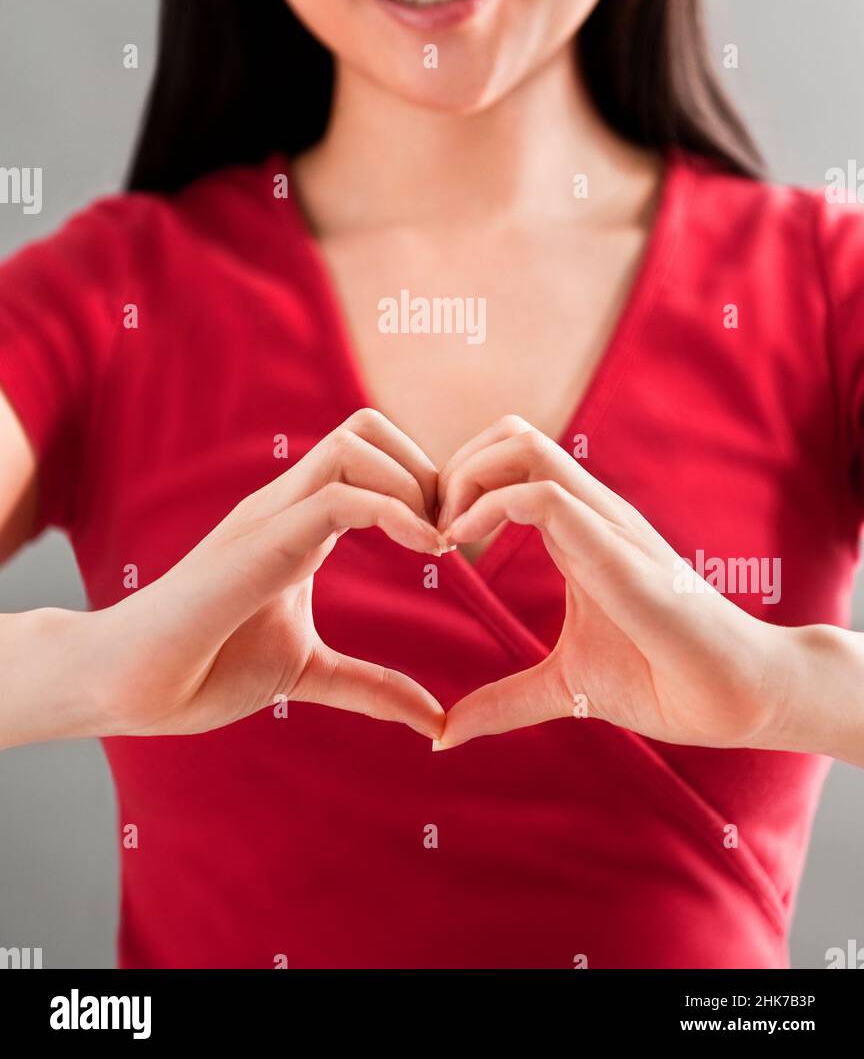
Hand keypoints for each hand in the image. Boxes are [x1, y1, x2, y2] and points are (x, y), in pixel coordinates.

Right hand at [95, 410, 448, 739]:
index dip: (422, 483)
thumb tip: (435, 720)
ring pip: (356, 444)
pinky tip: (426, 550)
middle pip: (367, 427)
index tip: (453, 541)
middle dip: (425, 468)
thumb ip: (370, 687)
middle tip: (452, 532)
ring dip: (414, 483)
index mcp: (296, 521)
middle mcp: (283, 504)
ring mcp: (267, 516)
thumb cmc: (201, 670)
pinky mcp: (257, 543)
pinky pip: (340, 497)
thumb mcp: (306, 672)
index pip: (367, 453)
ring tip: (440, 542)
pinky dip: (396, 512)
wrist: (126, 686)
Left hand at [434, 416, 790, 751]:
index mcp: (578, 528)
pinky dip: (489, 508)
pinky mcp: (615, 548)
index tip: (431, 543)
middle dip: (455, 468)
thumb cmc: (662, 680)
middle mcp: (590, 510)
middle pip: (511, 433)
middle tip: (430, 530)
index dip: (458, 488)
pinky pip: (542, 495)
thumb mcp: (564, 687)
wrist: (731, 697)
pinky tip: (463, 550)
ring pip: (525, 445)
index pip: (510, 460)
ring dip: (467, 479)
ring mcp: (605, 522)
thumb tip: (447, 735)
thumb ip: (505, 701)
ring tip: (445, 535)